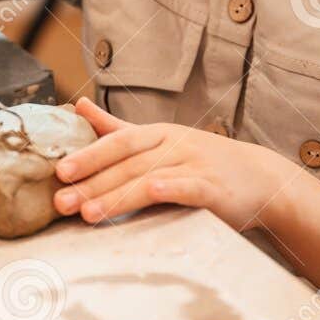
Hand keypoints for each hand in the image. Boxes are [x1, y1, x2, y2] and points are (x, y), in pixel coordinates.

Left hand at [52, 97, 285, 230]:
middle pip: (127, 163)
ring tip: (88, 213)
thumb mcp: (160, 139)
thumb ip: (117, 127)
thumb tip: (77, 106)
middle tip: (61, 201)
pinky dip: (171, 188)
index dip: (88, 155)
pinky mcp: (214, 188)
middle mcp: (174, 145)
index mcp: (158, 134)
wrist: (260, 178)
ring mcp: (194, 165)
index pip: (118, 142)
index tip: (59, 171)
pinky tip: (151, 192)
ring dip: (117, 195)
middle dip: (92, 183)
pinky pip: (189, 187)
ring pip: (150, 178)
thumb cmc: (203, 161)